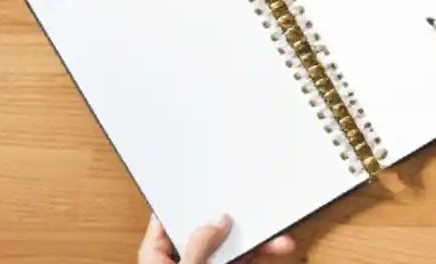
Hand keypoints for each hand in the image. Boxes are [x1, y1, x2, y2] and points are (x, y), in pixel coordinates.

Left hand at [138, 214, 293, 263]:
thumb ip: (200, 248)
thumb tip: (217, 220)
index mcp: (156, 260)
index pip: (162, 223)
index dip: (178, 200)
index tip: (198, 179)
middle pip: (205, 232)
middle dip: (234, 220)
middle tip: (253, 204)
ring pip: (231, 251)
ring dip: (257, 241)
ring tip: (280, 236)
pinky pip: (243, 263)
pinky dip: (261, 255)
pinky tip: (278, 249)